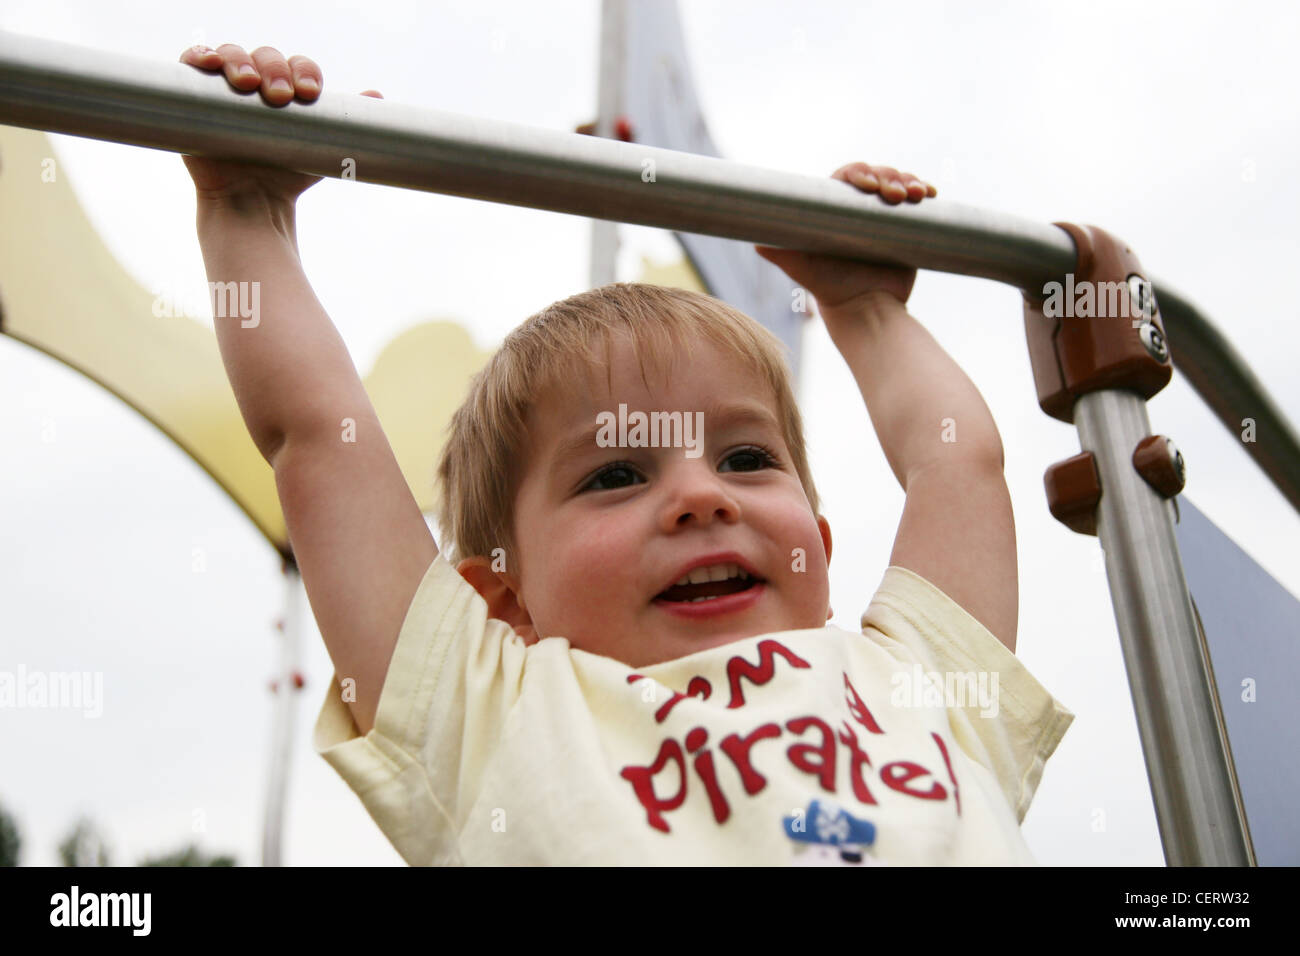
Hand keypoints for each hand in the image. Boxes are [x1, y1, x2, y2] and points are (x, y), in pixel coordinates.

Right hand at [177, 43, 383, 203]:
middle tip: (282, 97)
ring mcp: (223, 87)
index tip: (311, 93)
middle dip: (276, 70)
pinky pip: (192, 63)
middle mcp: (257, 83)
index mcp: (289, 88)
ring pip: (230, 55)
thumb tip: (378, 96)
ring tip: (248, 84)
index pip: (298, 66)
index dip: (304, 71)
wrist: (254, 204)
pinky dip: (198, 55)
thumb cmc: (288, 175)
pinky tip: (208, 63)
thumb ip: (348, 124)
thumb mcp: (324, 147)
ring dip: (239, 61)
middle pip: (266, 57)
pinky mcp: (193, 95)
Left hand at [755, 162, 935, 316]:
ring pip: (898, 183)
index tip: (867, 184)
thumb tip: (755, 243)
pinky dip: (923, 189)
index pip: (847, 178)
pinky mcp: (907, 225)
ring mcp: (885, 215)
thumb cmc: (830, 288)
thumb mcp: (802, 269)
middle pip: (877, 176)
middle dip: (888, 176)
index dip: (858, 173)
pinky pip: (916, 201)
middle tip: (892, 194)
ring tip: (914, 194)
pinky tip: (928, 192)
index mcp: (835, 209)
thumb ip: (780, 253)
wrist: (864, 310)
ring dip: (907, 180)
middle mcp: (861, 208)